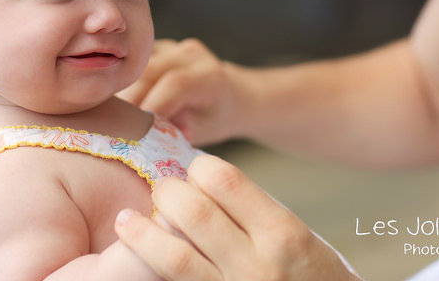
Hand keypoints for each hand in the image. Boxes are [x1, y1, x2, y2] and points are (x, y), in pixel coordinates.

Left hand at [115, 155, 359, 280]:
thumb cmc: (313, 277)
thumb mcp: (297, 237)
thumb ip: (252, 211)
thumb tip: (198, 182)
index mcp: (283, 233)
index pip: (222, 179)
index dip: (199, 168)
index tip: (194, 172)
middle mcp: (258, 264)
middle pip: (192, 211)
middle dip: (168, 193)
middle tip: (162, 191)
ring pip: (172, 255)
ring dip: (141, 232)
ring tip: (125, 220)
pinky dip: (150, 265)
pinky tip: (138, 253)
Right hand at [119, 38, 235, 144]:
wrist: (225, 96)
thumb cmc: (212, 119)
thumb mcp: (200, 131)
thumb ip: (176, 127)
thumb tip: (145, 130)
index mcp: (210, 76)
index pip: (175, 84)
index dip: (152, 106)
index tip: (135, 132)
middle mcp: (191, 55)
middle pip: (148, 72)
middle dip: (128, 101)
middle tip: (117, 125)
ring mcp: (172, 46)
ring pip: (133, 65)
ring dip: (120, 90)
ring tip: (116, 113)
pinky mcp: (156, 46)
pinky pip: (130, 62)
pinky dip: (122, 81)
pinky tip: (120, 98)